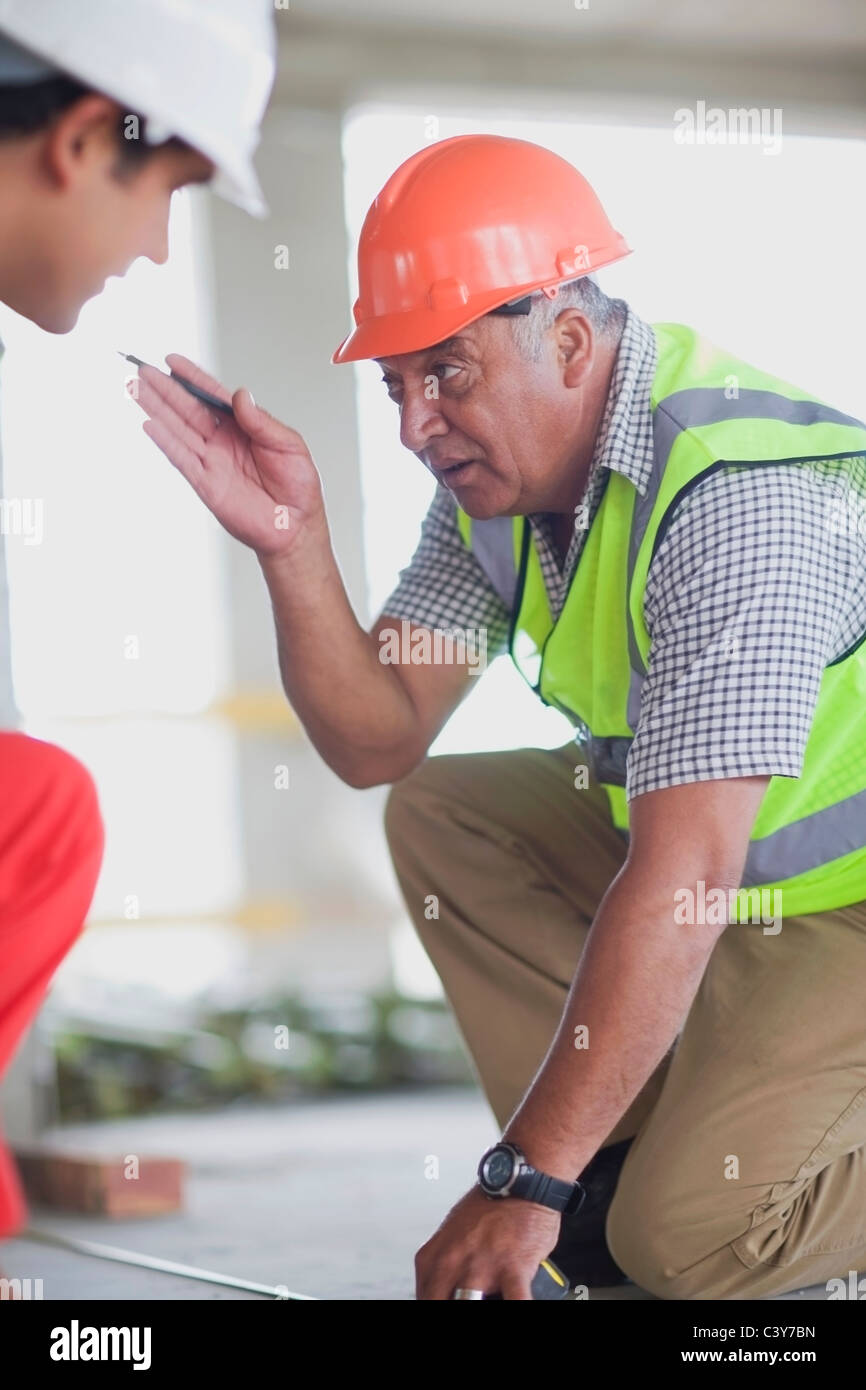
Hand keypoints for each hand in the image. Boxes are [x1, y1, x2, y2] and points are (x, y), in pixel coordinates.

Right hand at [131, 353, 324, 560]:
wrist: (296, 526)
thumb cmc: (298, 486)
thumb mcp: (289, 445)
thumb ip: (262, 421)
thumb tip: (241, 396)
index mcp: (243, 426)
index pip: (213, 396)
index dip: (193, 378)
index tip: (173, 362)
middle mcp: (223, 441)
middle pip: (189, 409)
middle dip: (166, 390)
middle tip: (144, 370)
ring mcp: (212, 461)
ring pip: (179, 430)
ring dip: (157, 409)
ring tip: (137, 389)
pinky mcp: (206, 484)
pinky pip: (182, 459)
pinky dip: (166, 442)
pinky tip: (150, 425)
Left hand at [415, 1186, 560, 1300]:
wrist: (519, 1181)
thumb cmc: (491, 1206)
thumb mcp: (454, 1234)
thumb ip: (448, 1265)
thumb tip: (450, 1291)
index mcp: (433, 1258)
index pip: (424, 1299)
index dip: (438, 1302)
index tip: (450, 1298)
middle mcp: (452, 1263)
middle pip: (439, 1302)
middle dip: (452, 1305)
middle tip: (468, 1299)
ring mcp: (481, 1267)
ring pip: (469, 1303)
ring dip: (482, 1301)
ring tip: (491, 1297)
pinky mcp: (512, 1269)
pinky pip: (516, 1301)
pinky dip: (518, 1302)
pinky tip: (517, 1299)